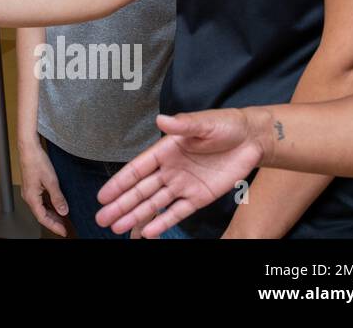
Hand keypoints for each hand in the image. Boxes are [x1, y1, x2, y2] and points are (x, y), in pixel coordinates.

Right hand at [18, 135, 68, 235]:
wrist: (29, 148)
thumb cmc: (36, 161)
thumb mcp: (51, 181)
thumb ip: (57, 198)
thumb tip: (63, 211)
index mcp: (31, 197)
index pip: (43, 218)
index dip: (54, 226)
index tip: (63, 232)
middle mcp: (28, 196)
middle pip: (41, 215)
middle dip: (53, 222)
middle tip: (65, 228)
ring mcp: (29, 192)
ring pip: (41, 209)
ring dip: (51, 215)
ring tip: (63, 219)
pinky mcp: (32, 187)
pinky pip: (40, 202)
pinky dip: (49, 207)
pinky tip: (56, 207)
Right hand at [94, 109, 263, 237]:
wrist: (251, 139)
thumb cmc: (225, 125)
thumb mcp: (203, 123)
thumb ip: (182, 125)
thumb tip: (161, 119)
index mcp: (165, 150)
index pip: (137, 169)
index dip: (119, 183)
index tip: (103, 196)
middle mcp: (169, 170)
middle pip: (140, 190)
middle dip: (120, 204)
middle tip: (102, 218)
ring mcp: (183, 185)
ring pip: (154, 203)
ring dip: (135, 215)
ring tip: (116, 227)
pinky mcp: (200, 197)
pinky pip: (178, 212)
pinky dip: (163, 222)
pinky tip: (148, 232)